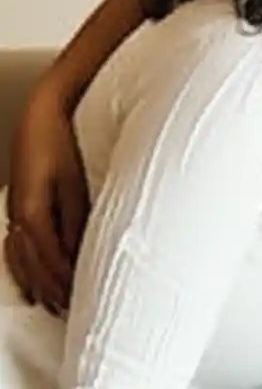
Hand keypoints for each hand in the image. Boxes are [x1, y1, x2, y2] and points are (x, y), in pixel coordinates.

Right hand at [4, 87, 88, 315]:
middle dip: (52, 289)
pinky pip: (16, 246)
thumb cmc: (62, 143)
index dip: (66, 282)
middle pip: (34, 264)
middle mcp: (18, 216)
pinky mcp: (18, 205)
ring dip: (38, 282)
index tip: (80, 299)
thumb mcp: (75, 183)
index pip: (51, 260)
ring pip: (21, 258)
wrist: (42, 114)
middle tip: (70, 312)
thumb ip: (78, 218)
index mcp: (33, 212)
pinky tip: (30, 277)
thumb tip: (83, 251)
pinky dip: (23, 266)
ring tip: (52, 303)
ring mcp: (15, 211)